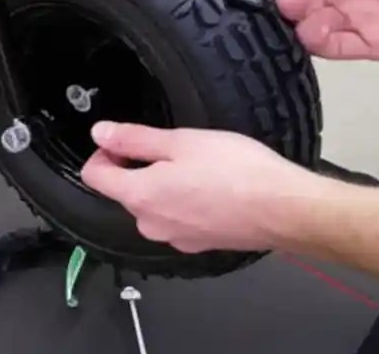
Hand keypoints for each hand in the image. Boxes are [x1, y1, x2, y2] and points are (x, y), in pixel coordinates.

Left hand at [80, 122, 331, 253]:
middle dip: (137, 168)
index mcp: (139, 197)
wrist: (284, 209)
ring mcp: (175, 238)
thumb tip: (100, 133)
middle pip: (124, 192)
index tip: (123, 140)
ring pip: (152, 206)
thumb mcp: (181, 141)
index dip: (103, 153)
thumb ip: (134, 138)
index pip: (93, 176)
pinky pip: (177, 219)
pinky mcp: (198, 244)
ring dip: (163, 185)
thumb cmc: (237, 172)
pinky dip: (185, 202)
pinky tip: (211, 187)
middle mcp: (150, 225)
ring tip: (196, 166)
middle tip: (171, 147)